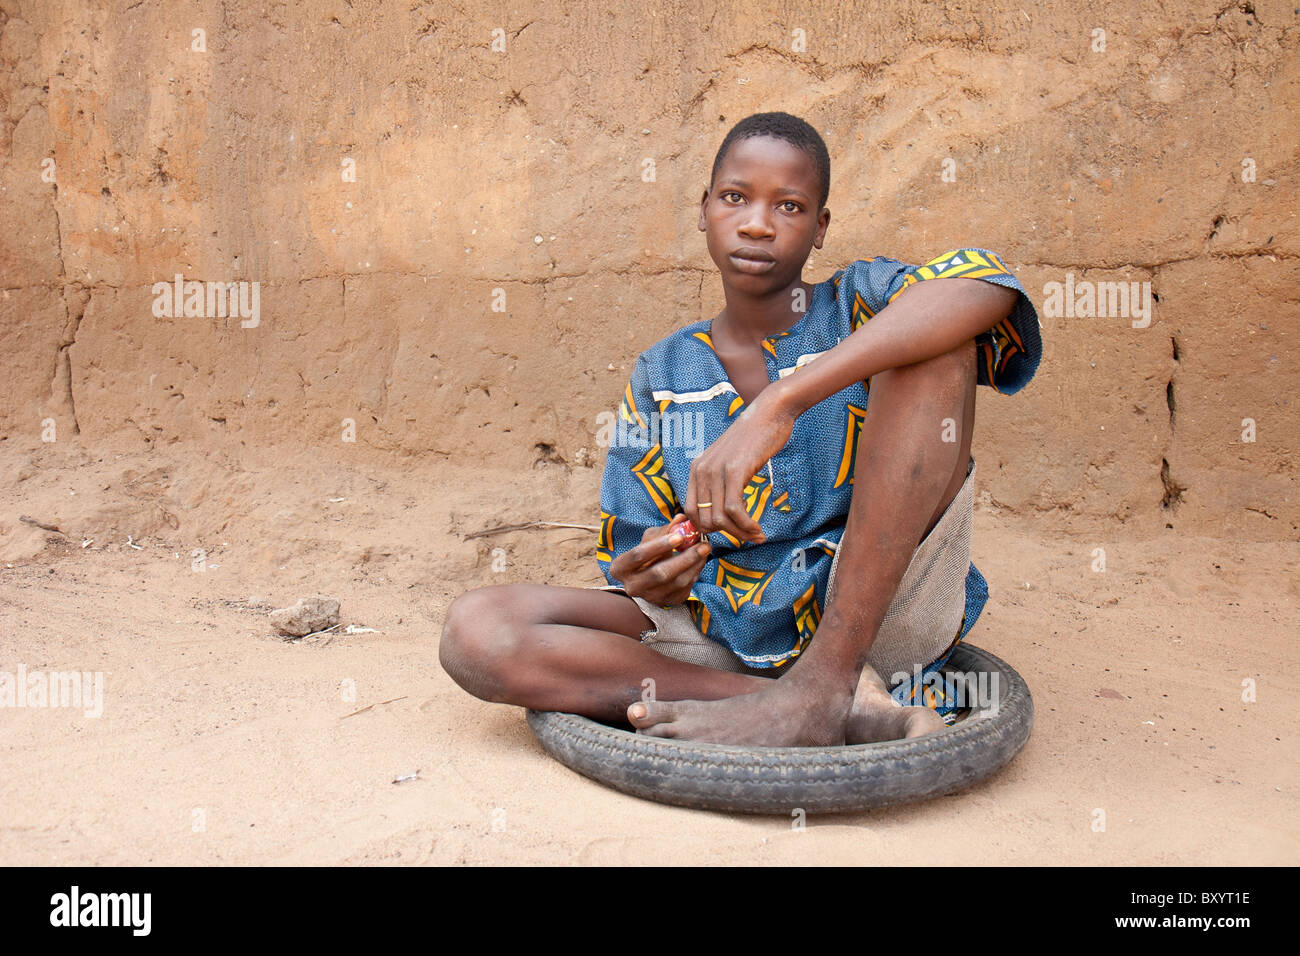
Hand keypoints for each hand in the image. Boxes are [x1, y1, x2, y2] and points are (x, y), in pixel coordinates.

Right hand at [610, 514, 711, 605]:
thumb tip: (682, 519)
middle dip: (684, 558)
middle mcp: (632, 587)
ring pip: (676, 582)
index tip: (679, 536)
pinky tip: (700, 561)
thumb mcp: (650, 539)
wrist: (649, 577)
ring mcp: (650, 597)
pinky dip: (696, 572)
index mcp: (620, 568)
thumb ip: (665, 529)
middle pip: (659, 573)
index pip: (638, 555)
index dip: (659, 546)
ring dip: (694, 564)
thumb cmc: (648, 553)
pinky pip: (685, 588)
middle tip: (702, 544)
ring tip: (705, 549)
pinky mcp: (667, 602)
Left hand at [685, 385, 797, 542]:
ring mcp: (716, 471)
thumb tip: (723, 512)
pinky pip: (734, 510)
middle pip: (703, 520)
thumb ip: (720, 482)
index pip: (690, 511)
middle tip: (747, 537)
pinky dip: (746, 525)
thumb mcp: (729, 461)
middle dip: (726, 535)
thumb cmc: (754, 439)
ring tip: (756, 536)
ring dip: (739, 534)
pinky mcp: (734, 471)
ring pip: (719, 519)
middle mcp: (701, 470)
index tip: (728, 533)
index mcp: (696, 469)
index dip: (707, 529)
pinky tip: (757, 528)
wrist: (769, 413)